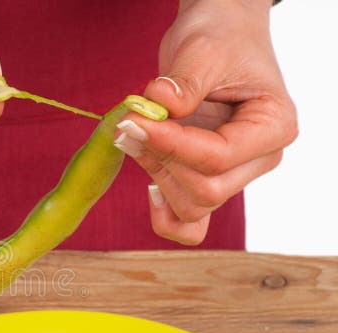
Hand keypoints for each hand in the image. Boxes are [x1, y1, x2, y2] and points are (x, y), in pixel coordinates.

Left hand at [113, 0, 297, 244]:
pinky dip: (165, 217)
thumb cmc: (219, 39)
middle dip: (159, 161)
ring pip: (191, 208)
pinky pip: (189, 224)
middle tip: (128, 125)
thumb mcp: (202, 49)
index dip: (169, 145)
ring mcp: (233, 176)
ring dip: (155, 176)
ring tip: (135, 137)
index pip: (217, 157)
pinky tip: (148, 187)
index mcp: (273, 126)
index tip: (133, 120)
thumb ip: (184, 81)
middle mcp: (258, 159)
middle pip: (205, 192)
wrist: (217, 39)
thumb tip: (157, 104)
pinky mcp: (206, 181)